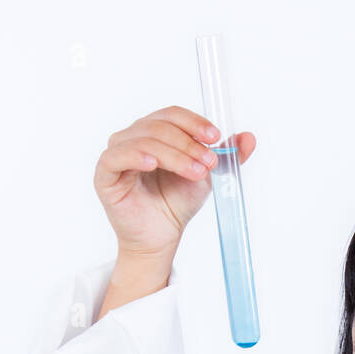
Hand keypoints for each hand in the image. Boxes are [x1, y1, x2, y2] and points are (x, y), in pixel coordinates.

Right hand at [93, 104, 256, 257]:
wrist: (162, 237)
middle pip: (160, 125)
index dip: (193, 122)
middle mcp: (133, 137)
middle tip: (209, 162)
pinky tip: (153, 163)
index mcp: (155, 132)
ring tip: (195, 172)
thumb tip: (249, 138)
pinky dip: (136, 155)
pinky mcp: (105, 174)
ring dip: (174, 153)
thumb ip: (225, 156)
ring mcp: (117, 153)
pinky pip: (116, 156)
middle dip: (188, 142)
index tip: (215, 137)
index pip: (172, 115)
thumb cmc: (176, 203)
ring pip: (145, 139)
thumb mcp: (206, 175)